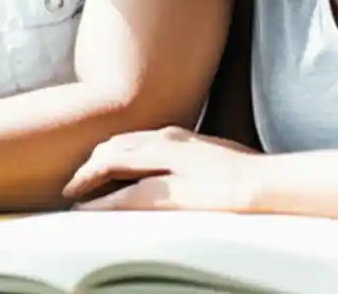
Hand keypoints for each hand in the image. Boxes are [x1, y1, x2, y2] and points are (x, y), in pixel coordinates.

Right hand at [63, 126, 261, 211]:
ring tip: (99, 174)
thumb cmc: (225, 192)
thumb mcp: (174, 198)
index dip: (86, 179)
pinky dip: (130, 153)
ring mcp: (181, 136)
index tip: (71, 196)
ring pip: (132, 140)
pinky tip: (136, 166)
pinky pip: (148, 141)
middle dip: (92, 164)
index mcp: (157, 146)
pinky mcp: (194, 142)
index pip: (109, 160)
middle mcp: (166, 135)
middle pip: (116, 145)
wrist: (267, 182)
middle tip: (77, 186)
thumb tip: (101, 201)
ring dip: (110, 156)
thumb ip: (134, 197)